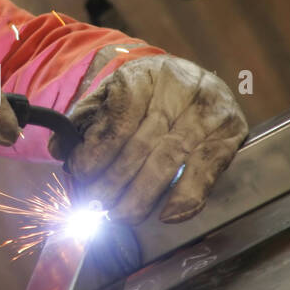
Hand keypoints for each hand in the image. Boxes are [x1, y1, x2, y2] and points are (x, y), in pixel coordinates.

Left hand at [49, 55, 246, 224]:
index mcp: (145, 74)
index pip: (120, 115)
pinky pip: (207, 170)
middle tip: (94, 205)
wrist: (193, 79)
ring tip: (119, 215)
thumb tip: (60, 149)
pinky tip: (167, 215)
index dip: (98, 149)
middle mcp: (181, 88)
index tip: (80, 172)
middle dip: (114, 181)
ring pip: (170, 160)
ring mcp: (208, 111)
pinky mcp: (230, 133)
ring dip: (142, 195)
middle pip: (142, 143)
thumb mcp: (113, 93)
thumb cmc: (146, 94)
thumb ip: (86, 119)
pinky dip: (187, 196)